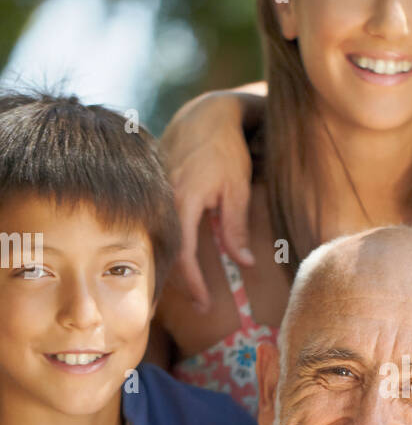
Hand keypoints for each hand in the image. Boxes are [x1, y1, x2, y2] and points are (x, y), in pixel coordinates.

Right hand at [161, 90, 253, 309]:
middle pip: (166, 253)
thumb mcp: (238, 190)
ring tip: (192, 291)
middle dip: (181, 284)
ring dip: (174, 269)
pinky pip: (157, 228)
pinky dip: (167, 249)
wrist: (203, 117)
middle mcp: (163, 199)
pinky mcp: (154, 193)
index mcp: (183, 200)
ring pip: (159, 242)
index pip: (183, 253)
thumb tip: (245, 264)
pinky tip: (178, 264)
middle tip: (200, 306)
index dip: (193, 282)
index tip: (204, 303)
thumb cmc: (226, 151)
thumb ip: (237, 228)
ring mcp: (155, 195)